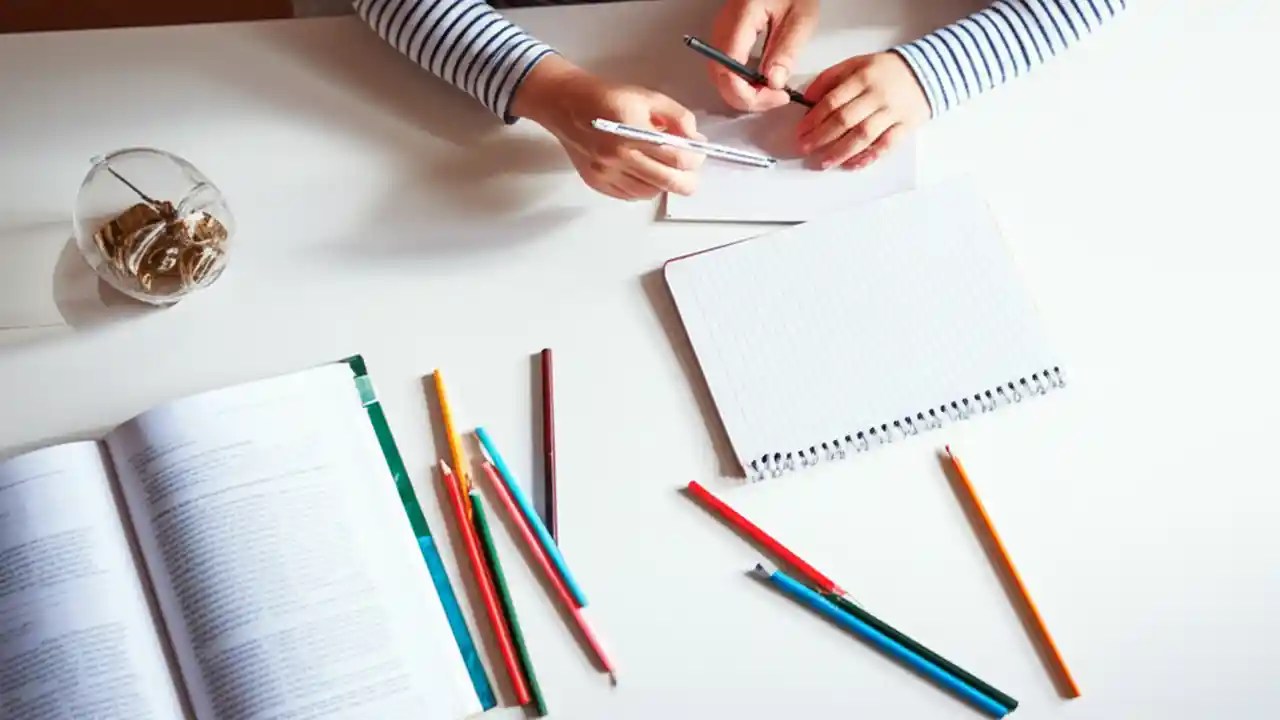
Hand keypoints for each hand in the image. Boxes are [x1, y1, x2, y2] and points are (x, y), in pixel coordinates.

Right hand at [511, 55, 703, 199]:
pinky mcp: (597, 183)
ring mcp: (606, 172)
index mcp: (631, 129)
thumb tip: (694, 139)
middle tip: (691, 171)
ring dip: (664, 182)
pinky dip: (644, 187)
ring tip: (663, 166)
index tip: (698, 153)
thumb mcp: (647, 96)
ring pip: (651, 192)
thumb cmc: (607, 97)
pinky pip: (631, 195)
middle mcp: (617, 155)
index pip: (676, 156)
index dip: (695, 158)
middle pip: (668, 181)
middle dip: (688, 179)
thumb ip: (677, 116)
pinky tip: (644, 171)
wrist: (566, 105)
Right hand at [709, 0, 817, 111]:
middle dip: (746, 98)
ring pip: (720, 76)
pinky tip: (761, 82)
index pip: (728, 71)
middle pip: (720, 78)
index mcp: (741, 19)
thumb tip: (773, 83)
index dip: (748, 94)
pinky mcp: (728, 36)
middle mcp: (724, 27)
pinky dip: (742, 82)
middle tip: (775, 97)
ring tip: (771, 92)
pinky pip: (726, 68)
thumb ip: (786, 51)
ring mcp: (722, 32)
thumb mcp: (800, 18)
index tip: (775, 97)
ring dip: (744, 92)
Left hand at [796, 52, 928, 169]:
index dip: (813, 119)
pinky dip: (868, 156)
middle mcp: (877, 95)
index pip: (833, 101)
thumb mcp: (857, 64)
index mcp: (862, 77)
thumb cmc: (885, 71)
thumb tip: (808, 97)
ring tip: (823, 162)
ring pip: (863, 135)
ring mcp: (893, 112)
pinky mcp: (906, 126)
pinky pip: (886, 145)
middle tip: (804, 148)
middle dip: (821, 137)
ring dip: (840, 151)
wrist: (929, 72)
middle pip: (844, 120)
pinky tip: (851, 165)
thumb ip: (831, 77)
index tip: (800, 131)